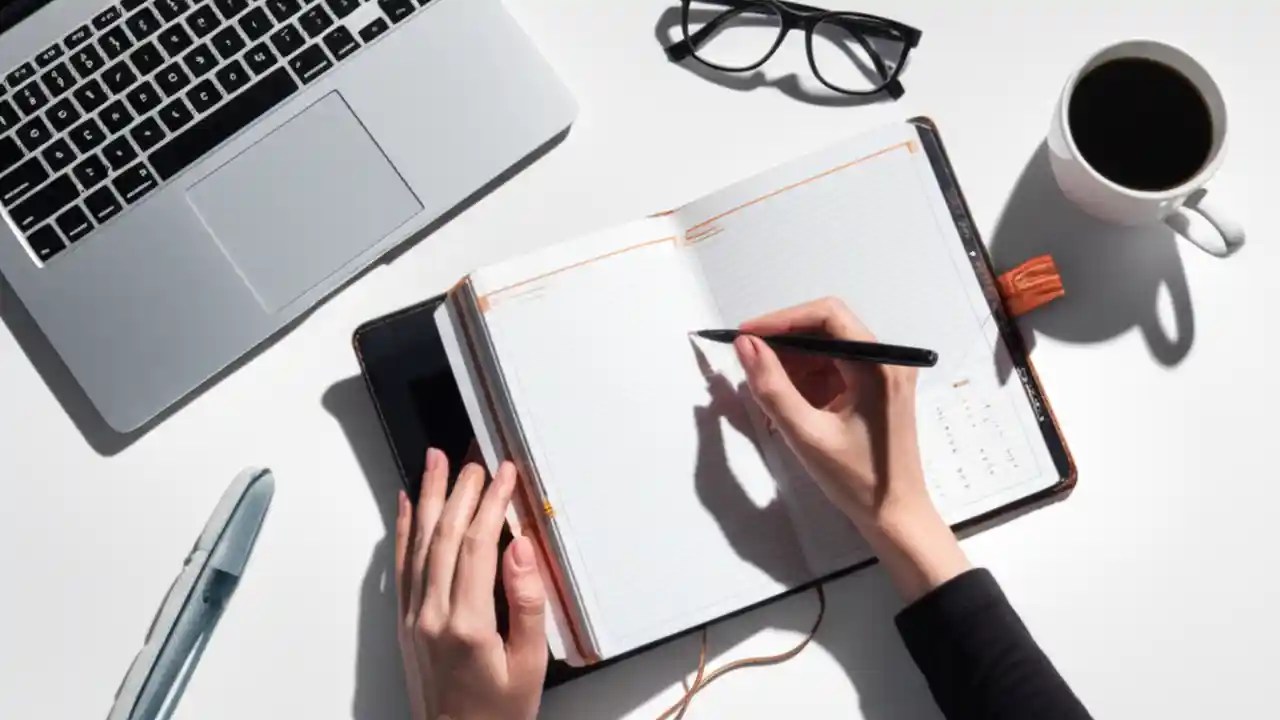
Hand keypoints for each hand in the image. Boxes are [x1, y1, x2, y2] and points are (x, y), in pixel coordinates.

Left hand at [395, 449, 547, 719]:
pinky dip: (403, 530)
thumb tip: (523, 551)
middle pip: (445, 536)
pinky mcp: (405, 623)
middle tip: (475, 459)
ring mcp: (413, 617)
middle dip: (460, 490)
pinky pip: (401, 566)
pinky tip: (407, 504)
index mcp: (467, 623)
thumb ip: (527, 605)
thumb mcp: (530, 665)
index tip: (504, 474)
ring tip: (436, 461)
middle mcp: (432, 615)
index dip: (491, 503)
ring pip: (419, 544)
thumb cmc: (497, 713)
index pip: (478, 545)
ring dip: (428, 498)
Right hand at [734, 298, 969, 600]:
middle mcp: (886, 360)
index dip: (781, 319)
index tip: (745, 336)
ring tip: (765, 391)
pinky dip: (806, 380)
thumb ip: (772, 387)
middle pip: (827, 328)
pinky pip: (834, 369)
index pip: (826, 315)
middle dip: (784, 342)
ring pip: (827, 348)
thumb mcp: (807, 435)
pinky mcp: (875, 389)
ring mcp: (883, 374)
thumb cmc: (857, 480)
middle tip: (748, 361)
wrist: (896, 516)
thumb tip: (744, 345)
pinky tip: (786, 404)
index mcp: (878, 365)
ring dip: (792, 363)